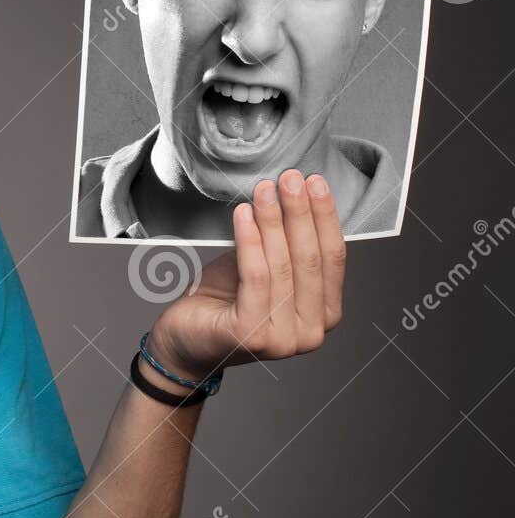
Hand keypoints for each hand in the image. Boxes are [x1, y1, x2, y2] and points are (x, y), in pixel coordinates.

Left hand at [147, 169, 345, 383]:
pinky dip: (250, 241)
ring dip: (274, 221)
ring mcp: (284, 339)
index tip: (315, 182)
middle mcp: (311, 332)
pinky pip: (255, 277)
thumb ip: (284, 244)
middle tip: (290, 178)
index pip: (333, 258)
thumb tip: (295, 194)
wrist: (184, 337)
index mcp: (324, 314)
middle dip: (301, 212)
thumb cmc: (223, 300)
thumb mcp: (263, 266)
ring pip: (282, 266)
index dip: (325, 217)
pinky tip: (244, 214)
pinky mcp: (252, 336)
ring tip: (265, 190)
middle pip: (309, 259)